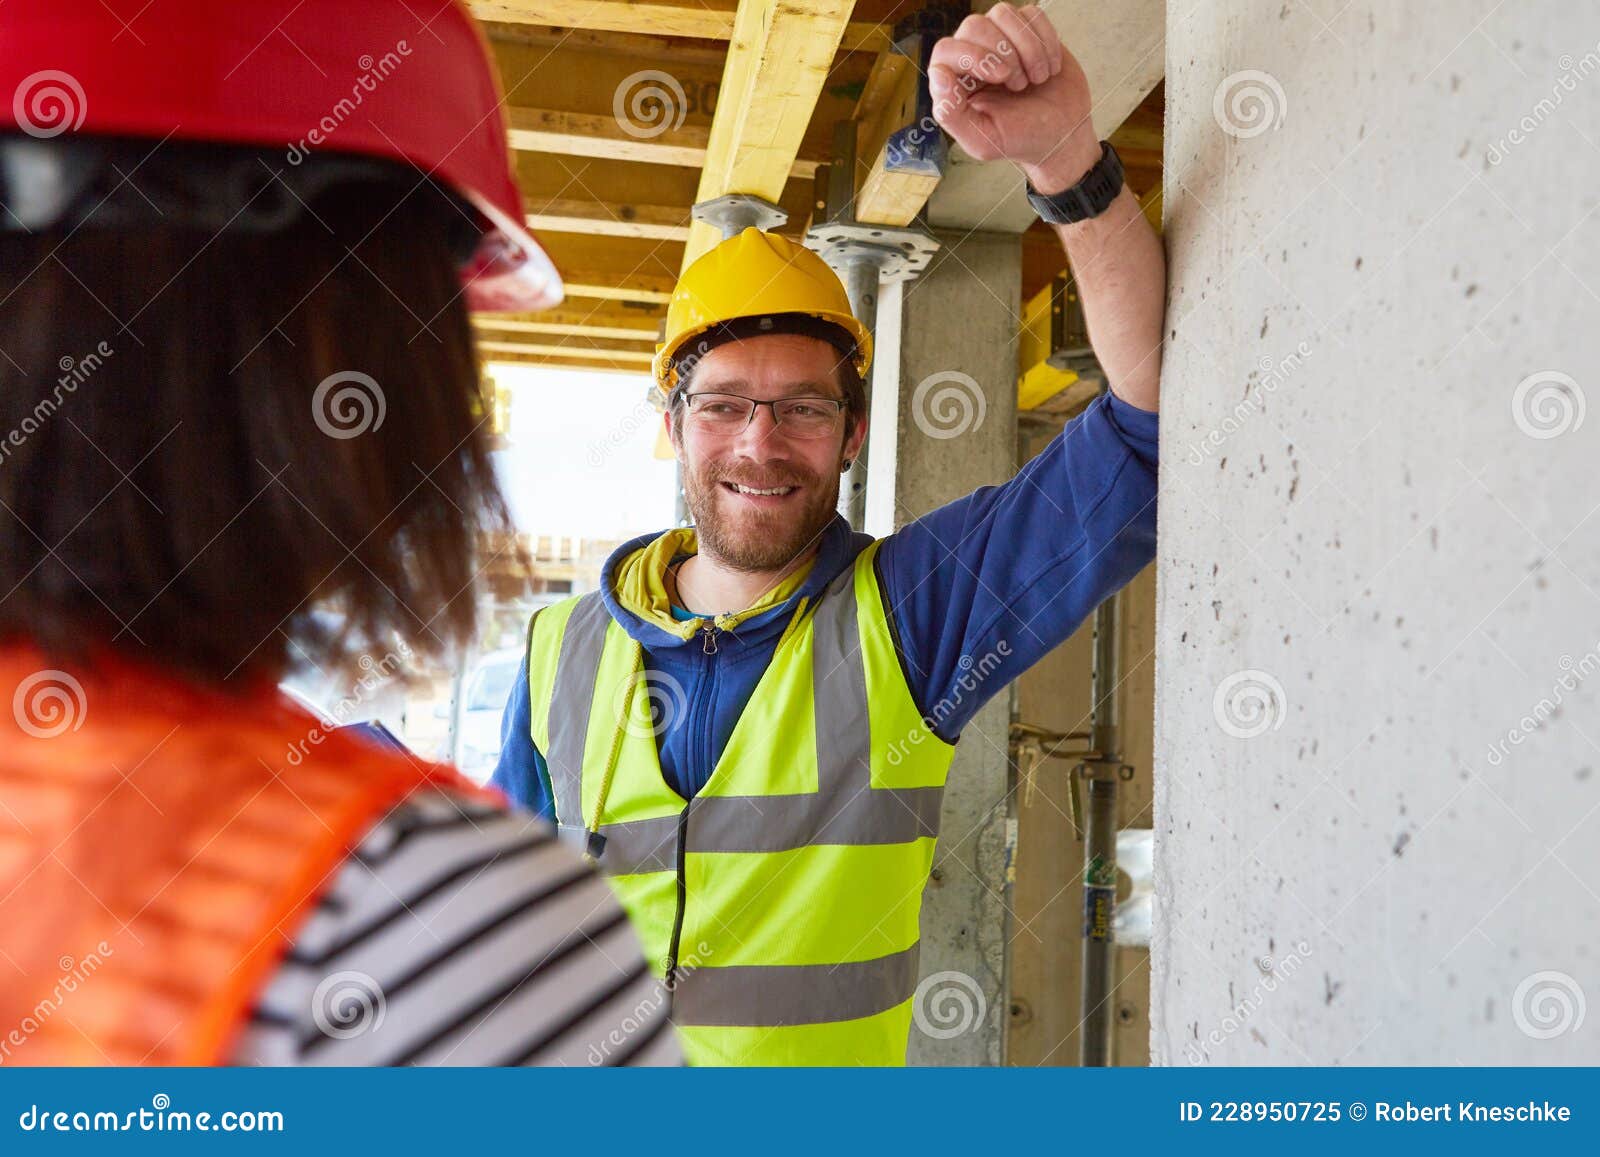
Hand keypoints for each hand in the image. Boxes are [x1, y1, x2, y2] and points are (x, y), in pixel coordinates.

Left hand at [928, 3, 1100, 193]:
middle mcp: (973, 55)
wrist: (1063, 132)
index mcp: (956, 82)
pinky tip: (1050, 67)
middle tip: (1020, 85)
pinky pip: (1031, 13)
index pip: (945, 50)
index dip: (973, 57)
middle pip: (974, 25)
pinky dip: (1046, 40)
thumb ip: (951, 114)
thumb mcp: (982, 140)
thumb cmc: (1021, 138)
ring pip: (1002, 13)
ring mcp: (1000, 39)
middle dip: (1004, 54)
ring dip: (1027, 47)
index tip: (1002, 77)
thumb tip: (939, 75)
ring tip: (1037, 78)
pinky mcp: (1027, 30)